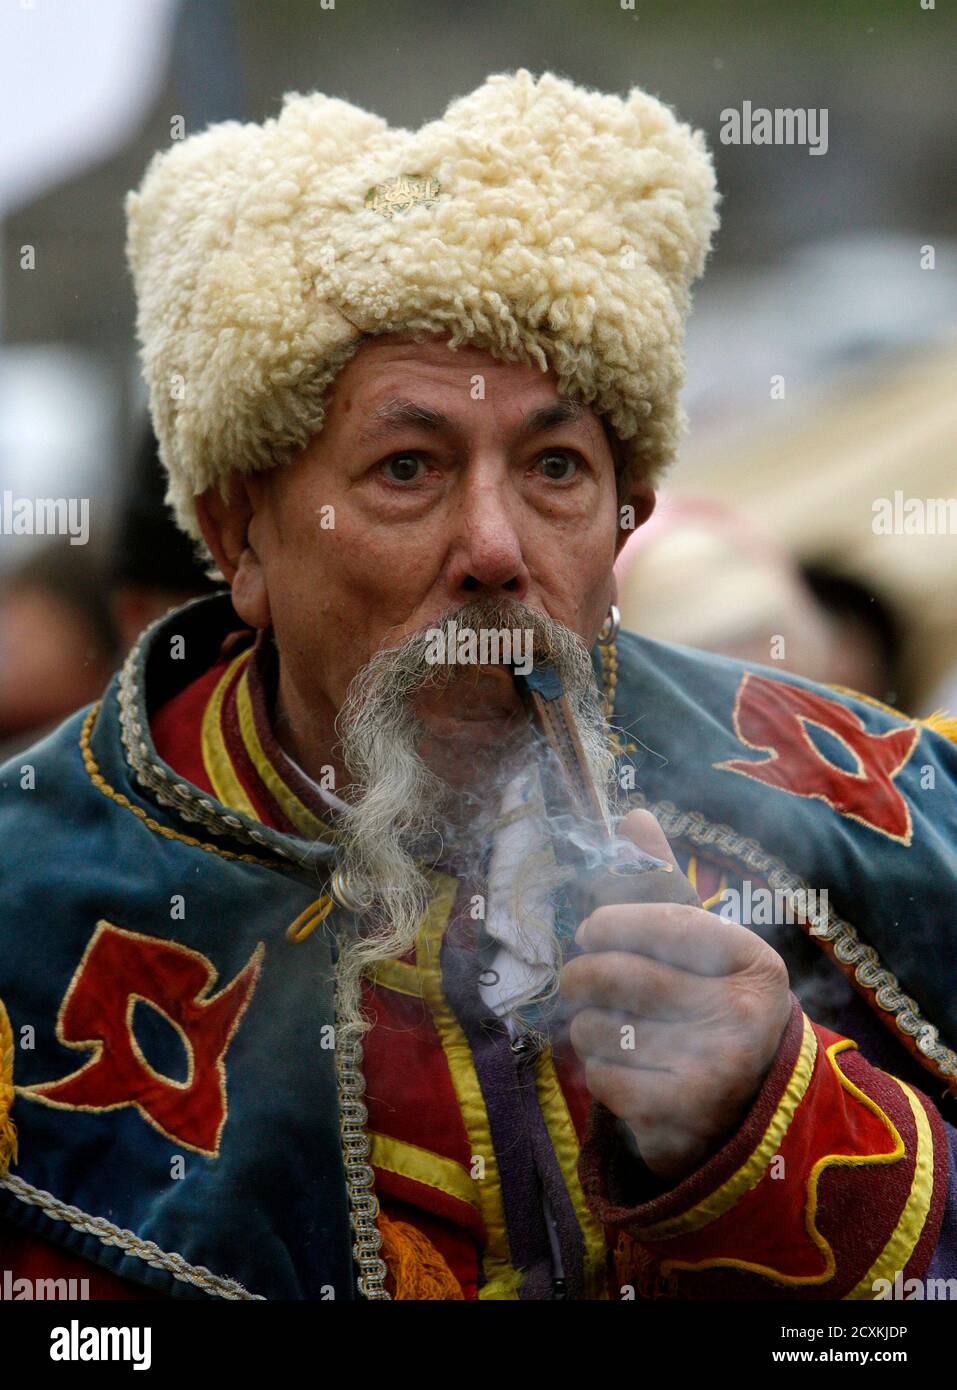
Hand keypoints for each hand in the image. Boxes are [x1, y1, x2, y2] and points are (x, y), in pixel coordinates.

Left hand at [560, 809, 791, 1184]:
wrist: (745, 1107)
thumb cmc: (705, 1004)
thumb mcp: (697, 943)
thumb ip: (661, 882)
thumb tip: (631, 815)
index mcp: (753, 960)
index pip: (665, 920)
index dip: (612, 920)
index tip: (591, 929)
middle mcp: (744, 1015)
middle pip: (619, 974)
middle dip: (581, 974)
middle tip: (578, 978)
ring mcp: (718, 1070)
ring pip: (600, 1027)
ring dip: (586, 1026)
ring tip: (608, 1026)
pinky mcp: (685, 1117)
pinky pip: (603, 1078)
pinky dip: (597, 1072)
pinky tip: (622, 1067)